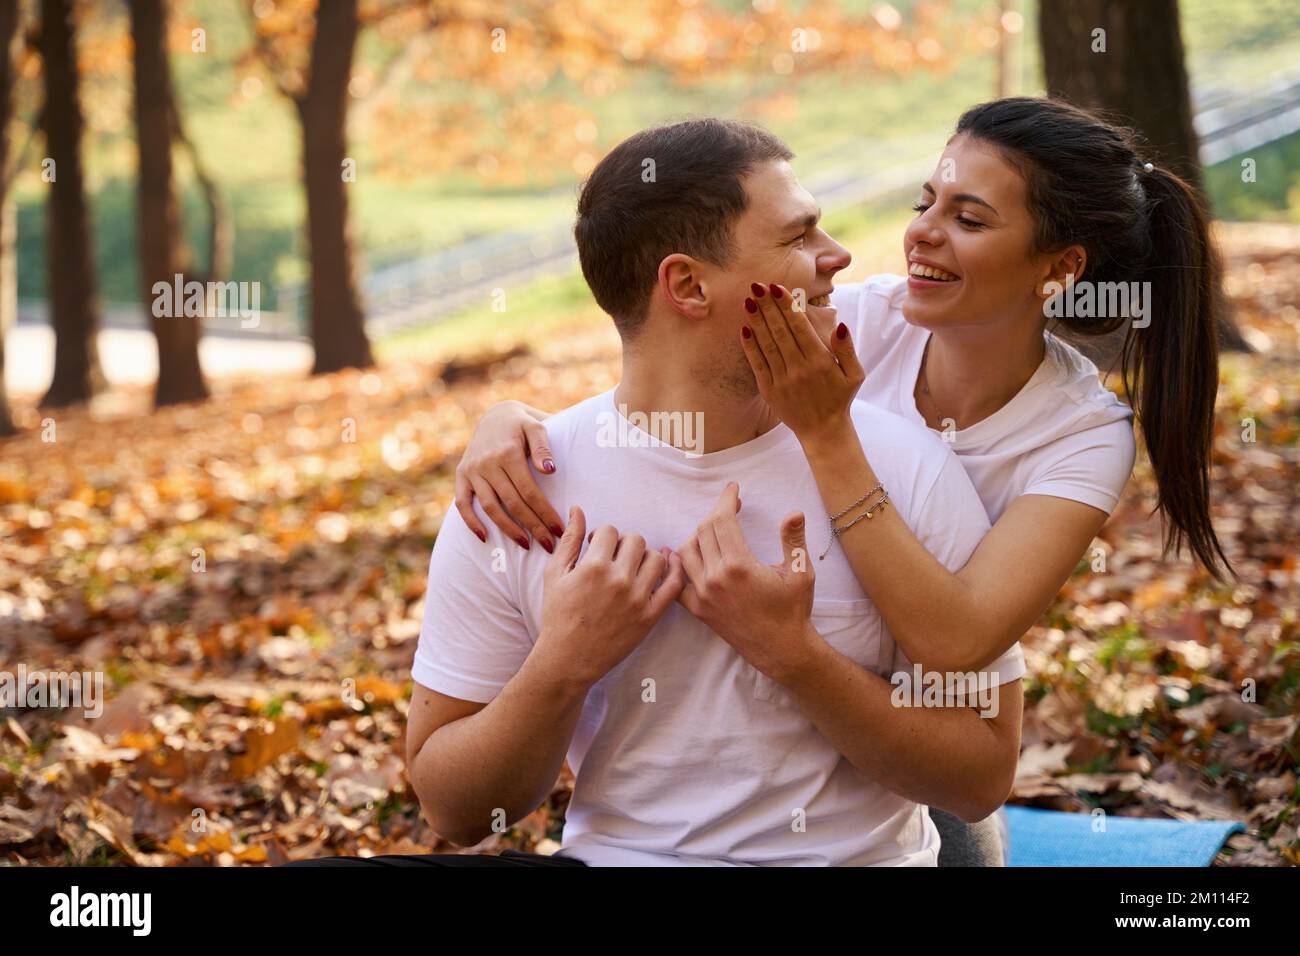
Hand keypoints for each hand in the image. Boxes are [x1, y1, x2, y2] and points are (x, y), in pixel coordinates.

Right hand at [454, 400, 564, 550]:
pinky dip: (471, 522)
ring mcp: (472, 471)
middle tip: (549, 545)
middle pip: (512, 503)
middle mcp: (487, 463)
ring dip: (508, 529)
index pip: (529, 491)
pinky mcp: (461, 475)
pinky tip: (485, 538)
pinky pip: (462, 503)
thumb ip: (543, 448)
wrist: (495, 415)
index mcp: (508, 453)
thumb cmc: (523, 425)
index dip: (544, 513)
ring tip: (526, 545)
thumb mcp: (536, 427)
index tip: (559, 530)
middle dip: (532, 526)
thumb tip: (550, 470)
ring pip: (490, 507)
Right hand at [535, 506, 685, 691]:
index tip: (598, 548)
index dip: (603, 536)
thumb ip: (569, 539)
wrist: (568, 658)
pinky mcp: (650, 616)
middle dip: (625, 544)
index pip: (611, 530)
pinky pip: (673, 586)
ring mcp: (637, 599)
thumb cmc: (558, 616)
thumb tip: (577, 509)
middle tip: (616, 557)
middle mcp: (618, 580)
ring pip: (657, 558)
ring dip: (647, 556)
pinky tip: (668, 564)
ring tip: (635, 565)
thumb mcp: (555, 574)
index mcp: (593, 567)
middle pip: (636, 540)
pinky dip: (675, 570)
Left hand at [677, 482, 818, 682]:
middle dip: (716, 513)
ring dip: (699, 534)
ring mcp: (702, 594)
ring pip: (686, 550)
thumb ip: (794, 539)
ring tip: (716, 529)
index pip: (722, 520)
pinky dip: (678, 564)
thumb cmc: (793, 610)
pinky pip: (677, 580)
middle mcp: (715, 578)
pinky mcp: (697, 608)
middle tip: (731, 507)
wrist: (781, 649)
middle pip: (703, 530)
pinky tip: (685, 554)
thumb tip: (795, 512)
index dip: (726, 499)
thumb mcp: (800, 573)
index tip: (733, 489)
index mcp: (739, 565)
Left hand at [742, 282, 864, 446]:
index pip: (799, 326)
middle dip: (768, 306)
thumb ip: (847, 349)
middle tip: (757, 285)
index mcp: (820, 361)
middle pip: (780, 331)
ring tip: (748, 301)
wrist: (823, 431)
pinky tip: (744, 329)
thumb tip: (840, 325)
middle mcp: (799, 369)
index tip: (776, 286)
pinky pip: (757, 365)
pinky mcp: (770, 391)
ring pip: (767, 345)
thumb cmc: (840, 398)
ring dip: (756, 321)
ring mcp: (782, 380)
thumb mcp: (855, 374)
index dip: (786, 305)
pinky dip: (750, 346)